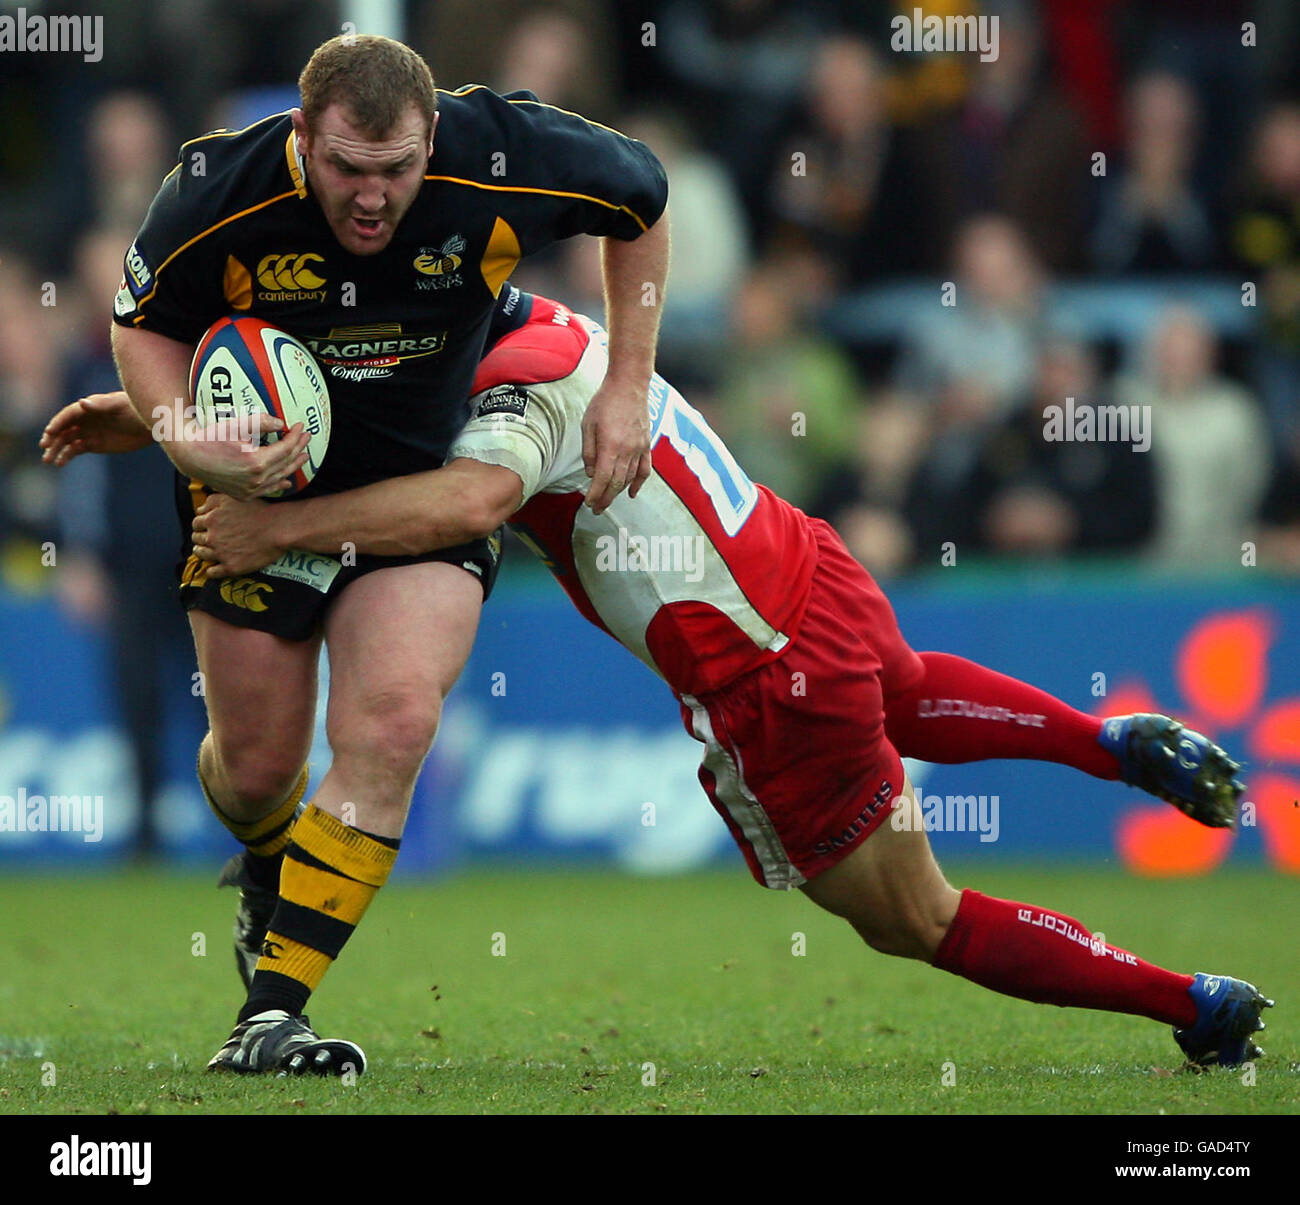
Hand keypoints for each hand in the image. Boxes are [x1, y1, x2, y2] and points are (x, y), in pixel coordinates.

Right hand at [40, 392, 152, 464]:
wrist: (151, 425)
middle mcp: (85, 419)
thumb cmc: (136, 410)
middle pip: (63, 428)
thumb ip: (101, 405)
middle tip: (44, 446)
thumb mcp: (120, 406)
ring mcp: (89, 432)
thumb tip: (82, 402)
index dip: (58, 423)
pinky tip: (60, 463)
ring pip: (67, 440)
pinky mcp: (94, 444)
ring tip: (47, 460)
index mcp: (89, 407)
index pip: (68, 415)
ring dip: (56, 449)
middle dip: (52, 437)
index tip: (49, 432)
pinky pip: (76, 450)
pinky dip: (67, 456)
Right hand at [166, 414, 310, 500]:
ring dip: (293, 466)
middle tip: (307, 437)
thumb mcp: (235, 425)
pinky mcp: (243, 495)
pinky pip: (267, 490)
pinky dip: (278, 484)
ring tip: (303, 456)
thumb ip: (260, 422)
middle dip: (299, 448)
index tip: (300, 426)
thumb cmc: (210, 438)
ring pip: (279, 477)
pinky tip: (286, 480)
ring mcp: (250, 490)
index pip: (286, 448)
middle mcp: (256, 479)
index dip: (295, 436)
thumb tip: (281, 423)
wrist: (190, 457)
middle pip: (286, 463)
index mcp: (256, 462)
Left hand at [191, 493, 283, 575]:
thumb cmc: (259, 510)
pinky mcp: (231, 567)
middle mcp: (213, 537)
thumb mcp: (233, 497)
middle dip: (202, 538)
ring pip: (202, 555)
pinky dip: (211, 570)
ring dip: (204, 552)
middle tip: (212, 538)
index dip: (202, 525)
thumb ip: (212, 501)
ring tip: (213, 551)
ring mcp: (221, 553)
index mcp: (211, 519)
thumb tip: (200, 511)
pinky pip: (212, 572)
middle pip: (197, 539)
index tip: (209, 527)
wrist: (279, 528)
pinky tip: (216, 567)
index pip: (196, 523)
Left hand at [580, 377, 651, 513]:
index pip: (602, 479)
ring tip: (607, 501)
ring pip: (629, 479)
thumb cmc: (605, 402)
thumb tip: (590, 473)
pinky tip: (632, 493)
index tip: (589, 504)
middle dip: (605, 499)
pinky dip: (638, 483)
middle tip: (596, 509)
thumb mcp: (588, 425)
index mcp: (610, 446)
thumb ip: (588, 451)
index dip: (595, 494)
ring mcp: (639, 449)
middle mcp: (627, 451)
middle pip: (616, 483)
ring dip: (618, 493)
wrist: (629, 385)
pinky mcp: (647, 445)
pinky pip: (645, 470)